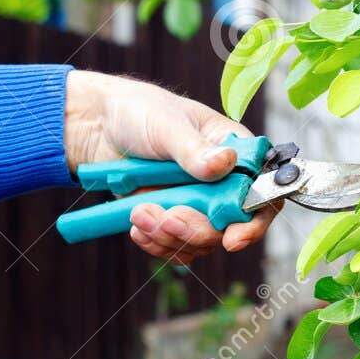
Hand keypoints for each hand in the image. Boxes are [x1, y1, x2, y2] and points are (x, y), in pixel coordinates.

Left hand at [63, 70, 280, 261]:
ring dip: (169, 236)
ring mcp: (198, 205)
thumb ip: (194, 149)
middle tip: (169, 219)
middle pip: (230, 226)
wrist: (97, 127)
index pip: (261, 192)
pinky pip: (175, 247)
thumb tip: (224, 164)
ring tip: (138, 214)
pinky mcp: (173, 220)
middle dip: (198, 230)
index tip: (233, 238)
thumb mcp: (167, 125)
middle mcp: (222, 184)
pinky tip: (136, 225)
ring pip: (200, 242)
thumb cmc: (139, 111)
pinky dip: (156, 242)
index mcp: (234, 153)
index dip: (255, 220)